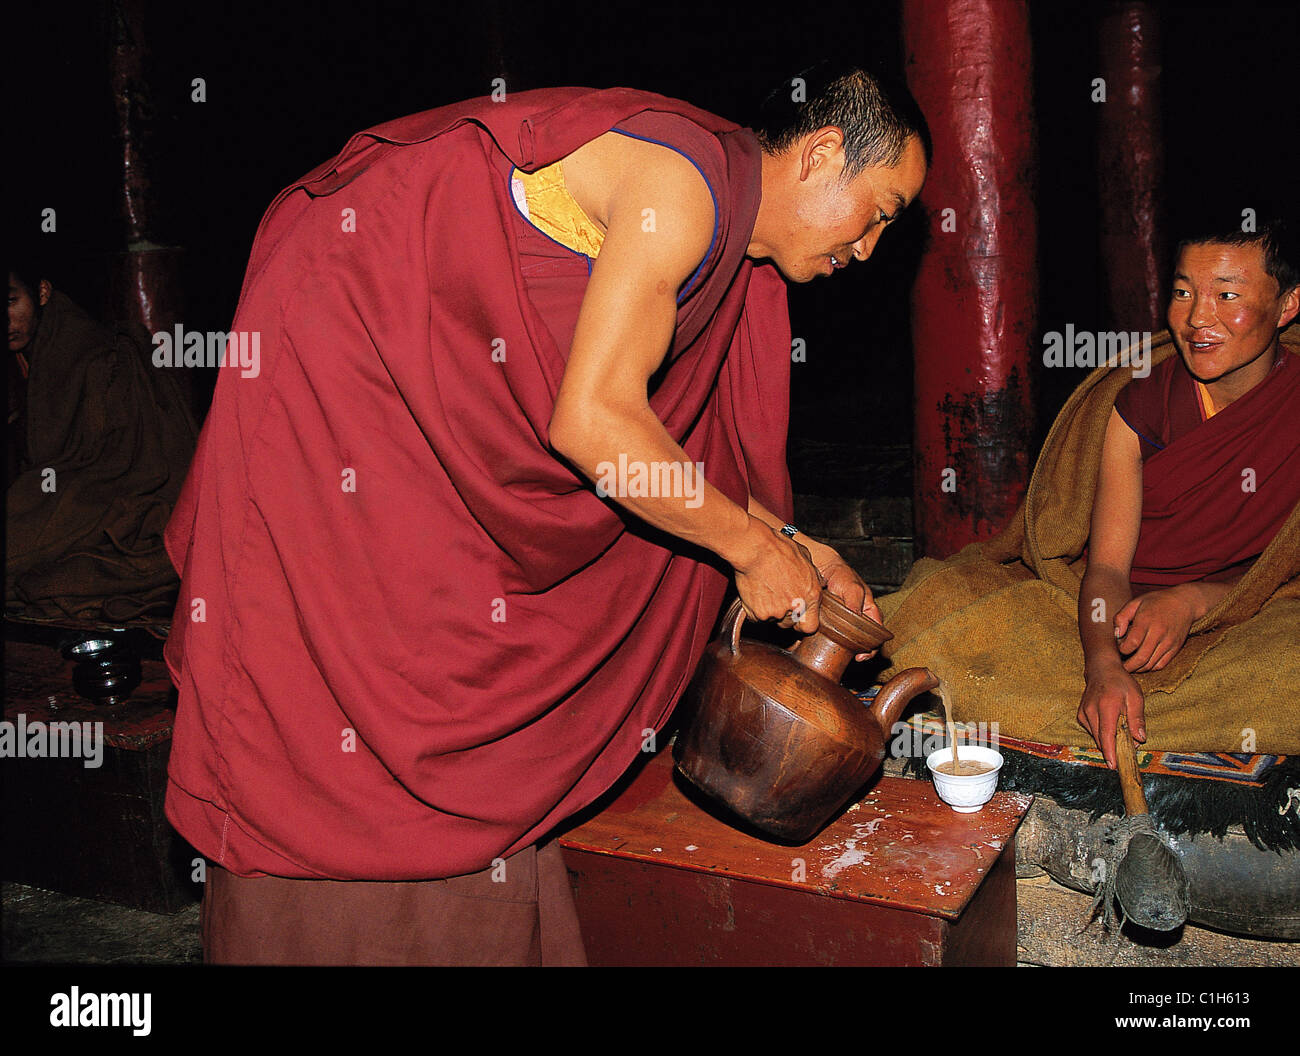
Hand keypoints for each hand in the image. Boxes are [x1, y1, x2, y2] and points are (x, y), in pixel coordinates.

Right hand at [732, 520, 824, 631]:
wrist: (756, 548)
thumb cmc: (779, 548)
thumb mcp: (806, 558)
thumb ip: (814, 576)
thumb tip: (819, 582)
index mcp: (811, 595)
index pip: (811, 626)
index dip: (803, 622)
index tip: (798, 617)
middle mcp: (797, 606)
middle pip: (790, 624)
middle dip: (785, 615)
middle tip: (776, 596)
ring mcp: (777, 612)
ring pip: (773, 620)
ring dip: (770, 611)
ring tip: (766, 591)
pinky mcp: (759, 613)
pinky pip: (756, 617)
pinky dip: (755, 609)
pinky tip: (756, 592)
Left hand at [805, 542, 881, 660]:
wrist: (819, 567)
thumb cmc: (840, 574)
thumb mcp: (851, 585)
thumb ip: (856, 597)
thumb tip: (858, 614)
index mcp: (867, 611)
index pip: (876, 633)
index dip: (873, 646)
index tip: (864, 656)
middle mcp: (855, 619)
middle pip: (861, 640)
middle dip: (858, 651)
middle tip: (852, 659)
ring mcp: (840, 622)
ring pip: (843, 641)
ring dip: (840, 649)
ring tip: (834, 655)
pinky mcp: (825, 622)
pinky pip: (825, 636)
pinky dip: (821, 642)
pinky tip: (816, 646)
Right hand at [1077, 663, 1145, 768]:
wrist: (1100, 669)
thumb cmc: (1120, 682)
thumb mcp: (1136, 697)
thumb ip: (1137, 719)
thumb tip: (1140, 739)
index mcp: (1107, 706)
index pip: (1107, 735)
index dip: (1110, 752)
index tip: (1113, 765)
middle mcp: (1091, 711)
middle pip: (1101, 739)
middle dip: (1114, 748)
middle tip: (1128, 747)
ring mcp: (1084, 713)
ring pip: (1096, 736)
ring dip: (1109, 740)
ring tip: (1120, 730)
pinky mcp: (1081, 715)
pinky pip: (1092, 731)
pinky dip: (1102, 733)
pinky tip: (1110, 724)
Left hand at [1113, 586, 1197, 672]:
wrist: (1185, 603)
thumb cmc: (1156, 602)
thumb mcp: (1135, 603)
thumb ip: (1121, 617)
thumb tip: (1117, 635)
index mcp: (1146, 621)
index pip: (1132, 643)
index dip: (1122, 649)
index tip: (1119, 646)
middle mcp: (1159, 633)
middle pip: (1141, 658)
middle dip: (1128, 665)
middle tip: (1121, 666)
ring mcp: (1169, 642)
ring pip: (1151, 664)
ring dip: (1138, 668)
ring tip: (1130, 665)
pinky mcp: (1176, 648)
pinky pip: (1161, 664)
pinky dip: (1150, 668)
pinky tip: (1143, 663)